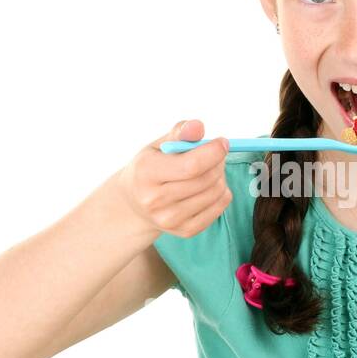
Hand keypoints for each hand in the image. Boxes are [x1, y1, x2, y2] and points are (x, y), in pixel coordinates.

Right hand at [117, 119, 231, 238]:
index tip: (222, 142)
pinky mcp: (185, 231)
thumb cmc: (150, 168)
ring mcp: (170, 219)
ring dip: (220, 177)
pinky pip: (219, 208)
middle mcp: (155, 200)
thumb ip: (179, 132)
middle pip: (206, 179)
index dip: (213, 152)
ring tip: (209, 171)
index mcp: (146, 173)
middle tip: (215, 155)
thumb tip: (198, 126)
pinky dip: (222, 194)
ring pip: (215, 193)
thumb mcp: (158, 146)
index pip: (191, 166)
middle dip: (218, 162)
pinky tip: (209, 187)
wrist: (134, 204)